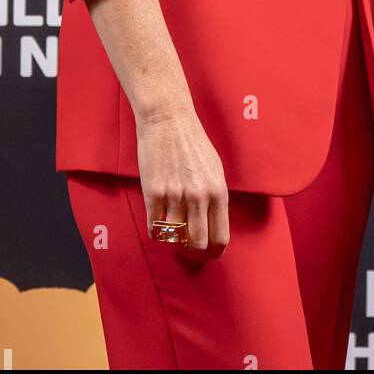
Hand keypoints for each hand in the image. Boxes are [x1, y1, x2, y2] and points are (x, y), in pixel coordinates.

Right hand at [135, 104, 230, 257]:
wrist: (169, 121)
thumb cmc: (194, 144)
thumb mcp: (215, 170)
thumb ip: (215, 198)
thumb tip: (213, 225)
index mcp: (218, 192)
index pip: (220, 237)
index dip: (213, 252)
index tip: (206, 252)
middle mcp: (198, 197)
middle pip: (196, 244)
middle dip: (191, 251)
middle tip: (186, 247)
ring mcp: (175, 196)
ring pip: (173, 238)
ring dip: (172, 239)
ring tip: (172, 230)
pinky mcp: (153, 192)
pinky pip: (154, 227)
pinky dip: (156, 230)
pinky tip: (158, 222)